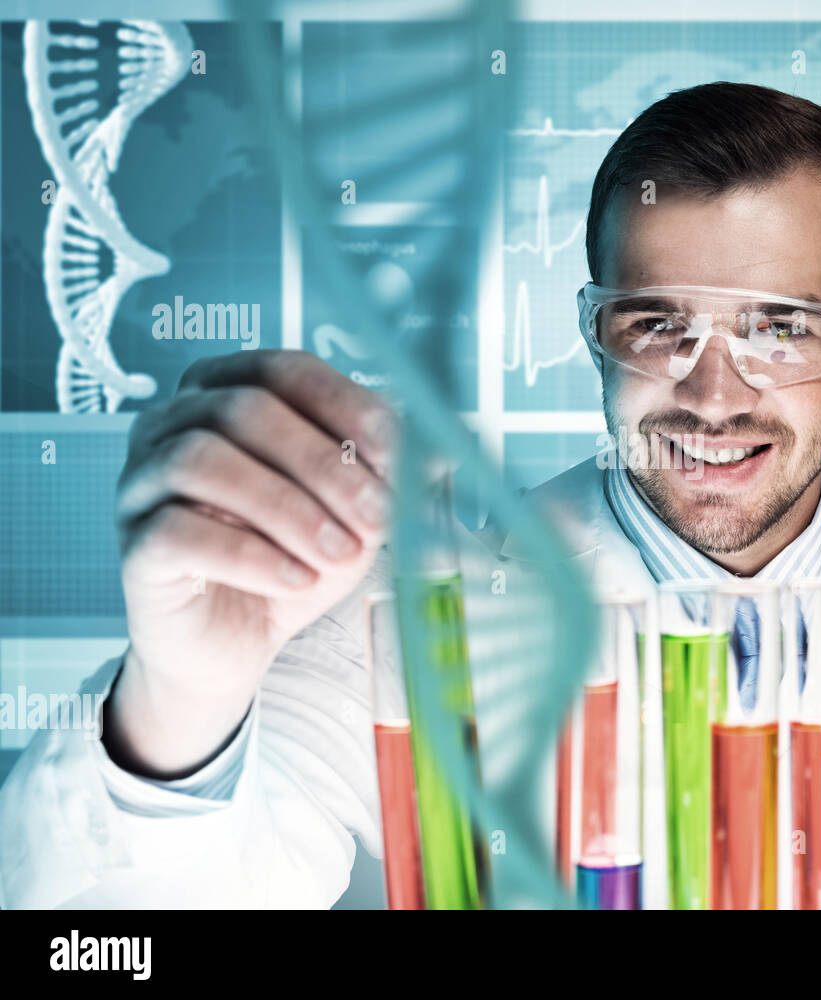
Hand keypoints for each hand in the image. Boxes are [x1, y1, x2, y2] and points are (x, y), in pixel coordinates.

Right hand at [105, 350, 392, 777]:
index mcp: (227, 394)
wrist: (236, 646)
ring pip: (204, 461)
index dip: (343, 403)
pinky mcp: (134, 544)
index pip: (284, 369)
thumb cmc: (290, 563)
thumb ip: (388, 474)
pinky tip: (295, 579)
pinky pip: (180, 531)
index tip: (393, 448)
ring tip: (338, 555)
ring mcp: (142, 481)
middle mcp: (172, 424)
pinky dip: (251, 555)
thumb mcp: (353, 515)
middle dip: (324, 465)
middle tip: (376, 517)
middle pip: (245, 410)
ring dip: (288, 508)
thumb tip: (440, 446)